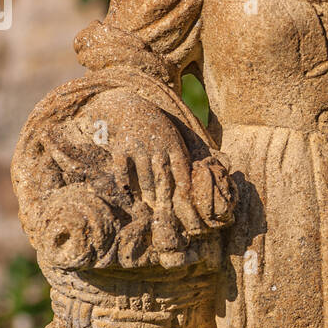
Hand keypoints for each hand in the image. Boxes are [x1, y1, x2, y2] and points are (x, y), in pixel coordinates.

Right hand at [75, 90, 204, 261]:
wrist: (132, 107)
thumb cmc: (159, 131)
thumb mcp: (176, 140)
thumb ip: (184, 160)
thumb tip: (206, 181)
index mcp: (175, 148)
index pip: (183, 176)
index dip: (185, 195)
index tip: (186, 212)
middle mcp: (158, 148)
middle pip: (163, 182)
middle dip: (165, 202)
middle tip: (166, 219)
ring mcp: (139, 148)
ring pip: (144, 180)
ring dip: (147, 198)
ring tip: (150, 211)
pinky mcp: (121, 148)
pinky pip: (122, 172)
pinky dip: (125, 187)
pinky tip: (130, 198)